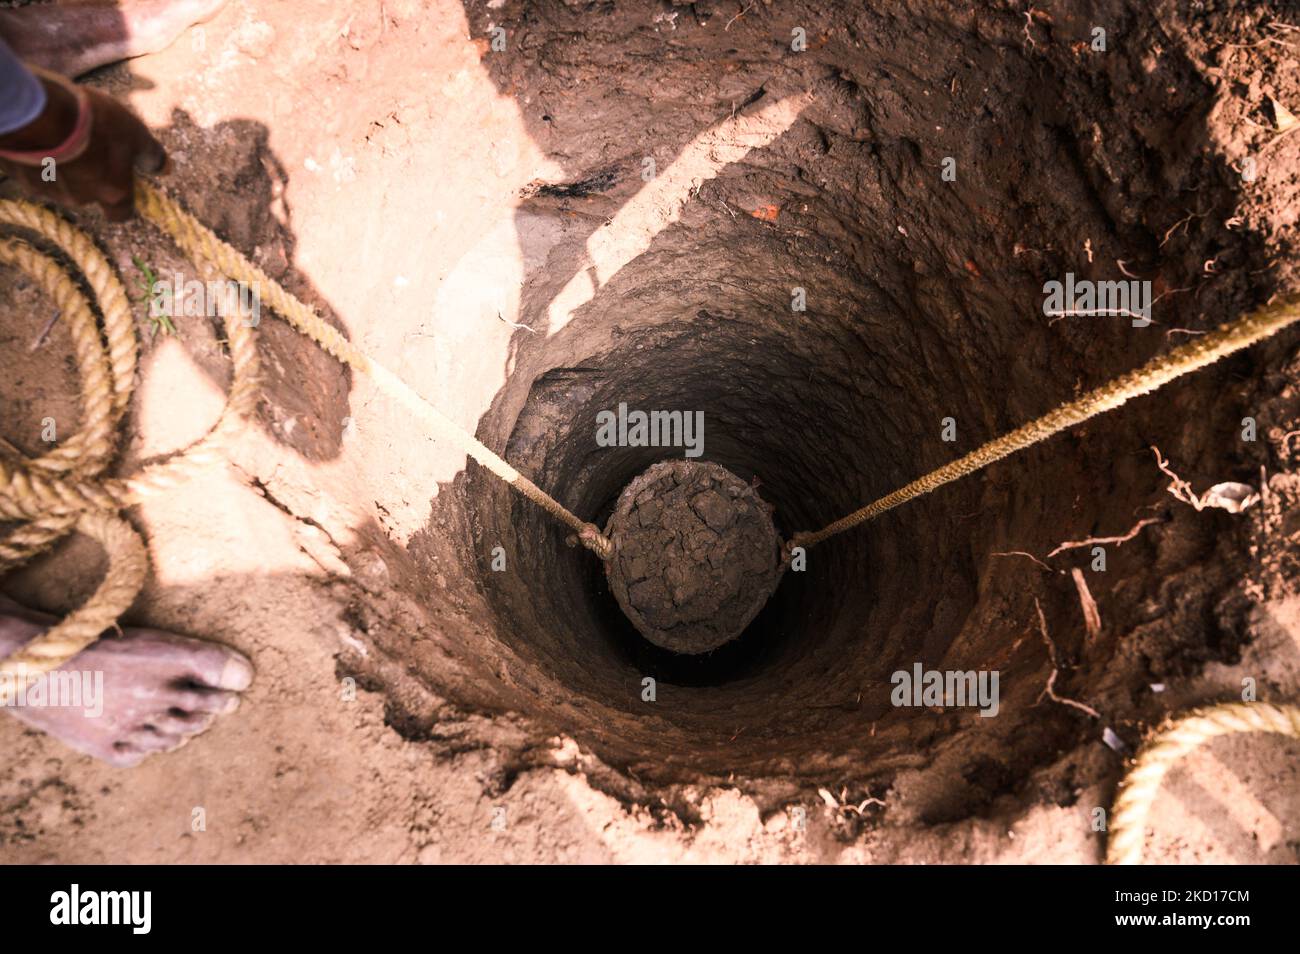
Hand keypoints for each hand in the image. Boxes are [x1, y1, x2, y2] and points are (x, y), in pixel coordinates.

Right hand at [0, 71, 166, 220]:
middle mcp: (80, 198)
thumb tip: (166, 169)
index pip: (121, 214)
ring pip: (58, 185)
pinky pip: (31, 172)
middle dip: (89, 178)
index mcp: (112, 193)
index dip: (122, 202)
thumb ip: (151, 155)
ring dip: (61, 168)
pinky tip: (38, 139)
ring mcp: (46, 189)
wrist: (36, 112)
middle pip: (88, 196)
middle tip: (86, 148)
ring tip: (59, 138)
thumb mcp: (134, 134)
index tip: (121, 186)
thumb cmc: (92, 123)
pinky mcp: (18, 176)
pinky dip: (36, 160)